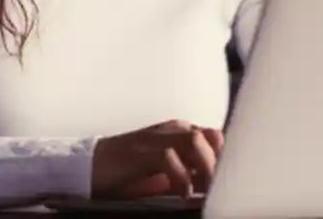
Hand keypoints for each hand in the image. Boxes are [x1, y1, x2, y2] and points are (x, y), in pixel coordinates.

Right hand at [90, 119, 223, 198]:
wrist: (90, 167)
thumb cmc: (130, 173)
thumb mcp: (167, 173)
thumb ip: (191, 172)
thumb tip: (216, 187)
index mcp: (180, 132)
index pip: (216, 137)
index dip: (227, 158)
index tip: (231, 182)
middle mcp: (171, 130)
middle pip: (210, 137)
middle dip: (220, 164)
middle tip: (222, 190)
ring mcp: (155, 138)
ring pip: (194, 142)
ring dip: (206, 168)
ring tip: (207, 192)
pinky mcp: (140, 151)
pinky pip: (169, 157)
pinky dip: (181, 177)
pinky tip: (183, 193)